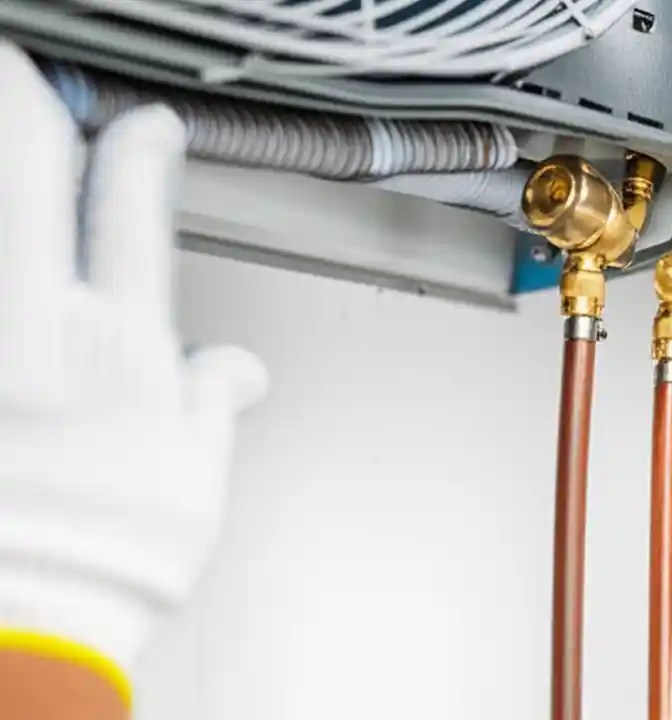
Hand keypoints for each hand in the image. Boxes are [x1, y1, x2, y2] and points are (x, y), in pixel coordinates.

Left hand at [0, 42, 265, 692]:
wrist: (27, 623)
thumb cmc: (109, 562)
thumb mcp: (195, 482)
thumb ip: (210, 406)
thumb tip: (233, 371)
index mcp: (126, 349)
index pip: (133, 211)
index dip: (139, 149)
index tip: (142, 125)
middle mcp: (46, 330)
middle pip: (29, 173)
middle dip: (22, 102)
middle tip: (17, 66)